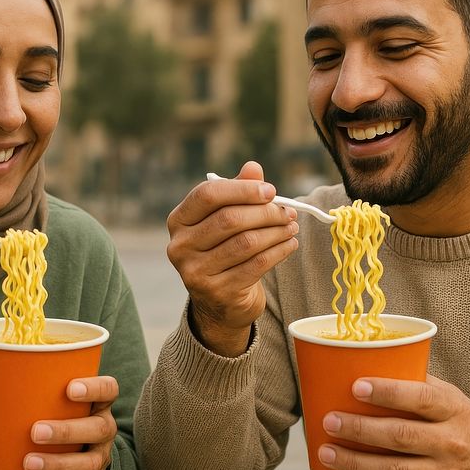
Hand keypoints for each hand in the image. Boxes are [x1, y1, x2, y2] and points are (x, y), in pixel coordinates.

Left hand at [24, 376, 118, 469]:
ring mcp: (100, 455)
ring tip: (29, 462)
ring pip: (89, 461)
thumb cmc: (56, 417)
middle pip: (99, 428)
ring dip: (58, 462)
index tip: (69, 388)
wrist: (75, 456)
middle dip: (67, 430)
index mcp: (98, 402)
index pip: (108, 389)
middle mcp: (104, 427)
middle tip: (35, 431)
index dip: (94, 388)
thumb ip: (26, 393)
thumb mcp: (52, 403)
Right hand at [166, 161, 297, 355]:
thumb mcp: (226, 218)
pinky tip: (290, 244)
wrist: (220, 302)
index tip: (271, 190)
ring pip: (246, 242)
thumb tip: (253, 167)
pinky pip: (257, 265)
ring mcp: (195, 271)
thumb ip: (238, 192)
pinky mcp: (217, 291)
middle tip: (288, 212)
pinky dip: (279, 251)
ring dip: (276, 232)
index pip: (207, 195)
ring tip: (291, 227)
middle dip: (265, 212)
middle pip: (230, 219)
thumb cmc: (224, 249)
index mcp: (178, 220)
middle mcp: (180, 246)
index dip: (242, 189)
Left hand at [318, 375, 469, 469]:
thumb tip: (372, 362)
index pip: (421, 398)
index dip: (388, 392)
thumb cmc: (464, 427)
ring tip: (326, 453)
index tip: (357, 386)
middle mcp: (450, 443)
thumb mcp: (453, 400)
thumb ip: (419, 384)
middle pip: (401, 436)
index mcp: (454, 411)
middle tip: (330, 421)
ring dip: (355, 464)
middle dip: (360, 429)